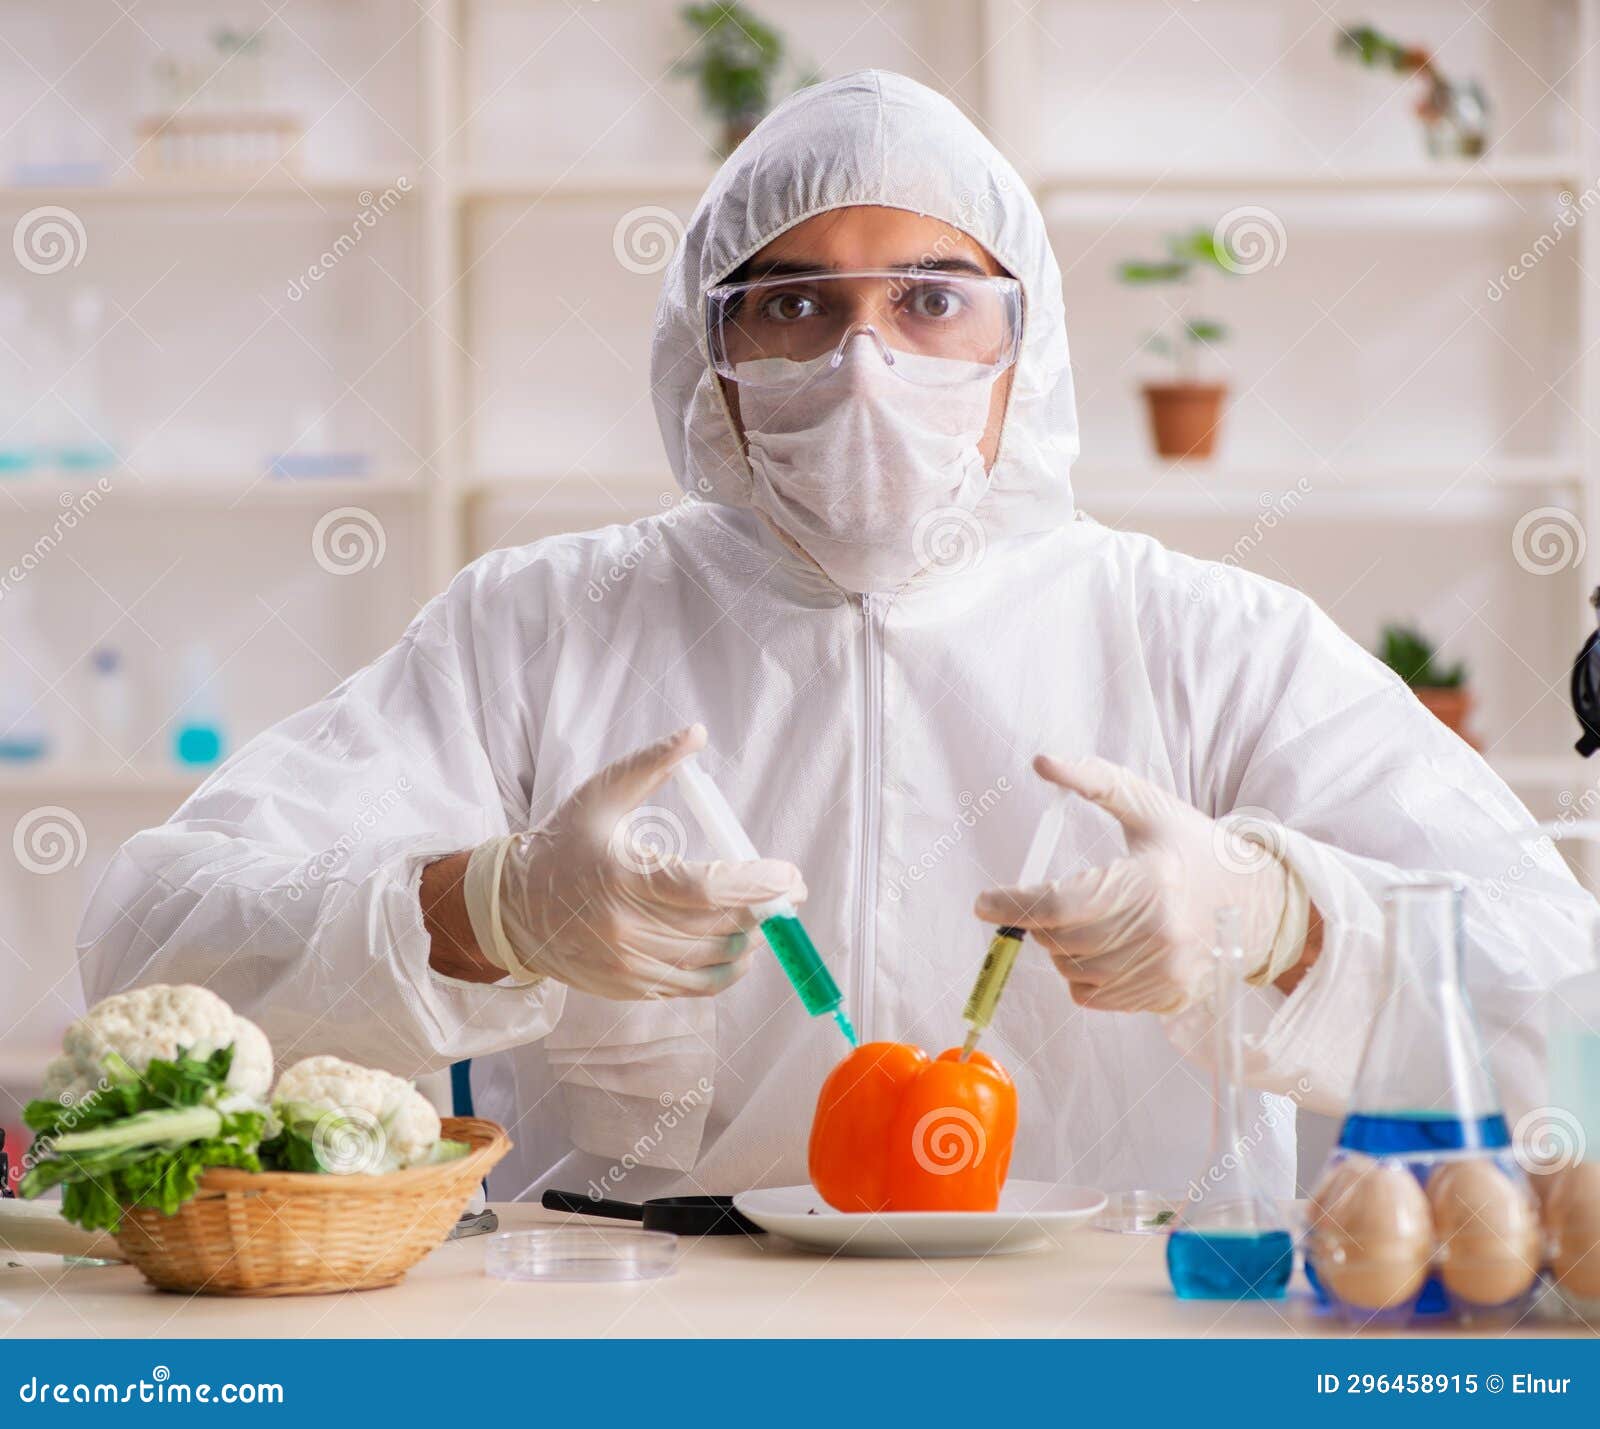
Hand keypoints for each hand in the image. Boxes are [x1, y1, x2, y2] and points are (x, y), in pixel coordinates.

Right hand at [467, 725, 803, 998]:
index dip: (757, 884)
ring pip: (713, 958)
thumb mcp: (602, 794)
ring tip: (767, 913)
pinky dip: (729, 967)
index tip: (789, 874)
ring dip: (752, 937)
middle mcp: (625, 929)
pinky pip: (697, 985)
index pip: (707, 889)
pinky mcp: (631, 988)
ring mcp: (628, 965)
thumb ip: (652, 763)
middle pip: (719, 926)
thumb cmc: (564, 842)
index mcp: (623, 878)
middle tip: (789, 890)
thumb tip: (697, 733)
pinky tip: (742, 944)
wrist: (513, 907)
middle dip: (767, 909)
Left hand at [974, 755, 1302, 1013]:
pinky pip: (1094, 997)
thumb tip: (1042, 761)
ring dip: (1058, 948)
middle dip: (1036, 921)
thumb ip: (1094, 780)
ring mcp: (1167, 972)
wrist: (1256, 900)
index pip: (1060, 904)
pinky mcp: (1167, 998)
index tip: (984, 901)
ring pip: (1072, 972)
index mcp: (1152, 882)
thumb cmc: (1192, 847)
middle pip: (1061, 940)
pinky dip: (1082, 974)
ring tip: (1081, 920)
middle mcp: (1162, 934)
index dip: (1013, 904)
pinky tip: (1102, 946)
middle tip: (1042, 902)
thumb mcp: (1148, 805)